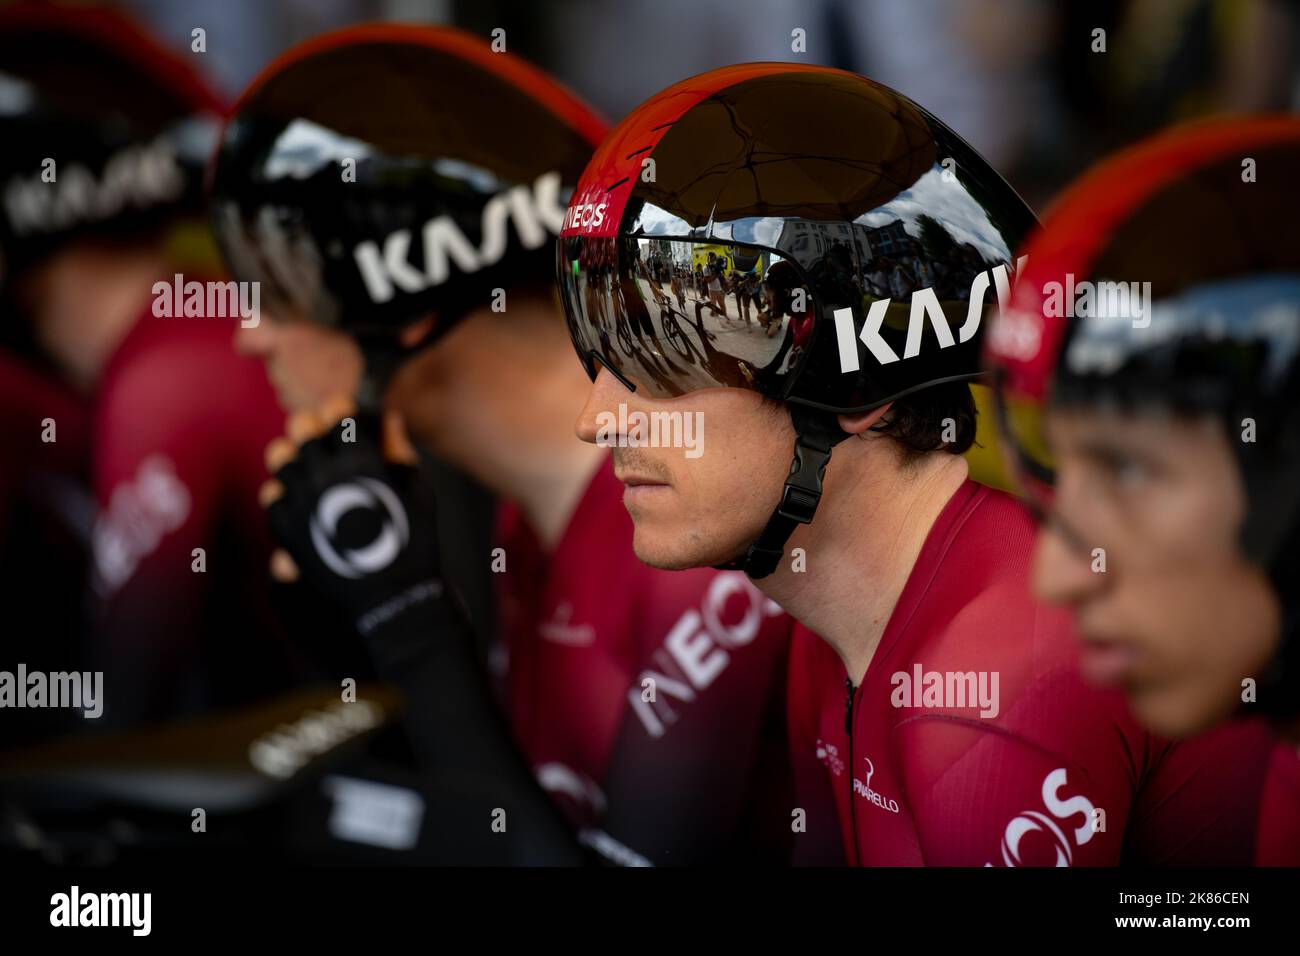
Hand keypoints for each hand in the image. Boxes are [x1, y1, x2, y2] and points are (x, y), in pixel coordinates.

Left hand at [260, 396, 440, 634]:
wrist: (393, 597)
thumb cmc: (413, 542)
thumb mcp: (418, 491)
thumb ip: (399, 451)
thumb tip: (387, 419)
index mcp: (360, 459)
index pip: (337, 411)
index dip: (340, 409)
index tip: (344, 417)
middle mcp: (324, 474)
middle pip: (300, 427)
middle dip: (314, 428)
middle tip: (324, 441)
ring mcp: (300, 500)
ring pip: (279, 459)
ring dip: (295, 458)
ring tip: (310, 472)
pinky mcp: (286, 528)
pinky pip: (272, 498)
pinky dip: (285, 496)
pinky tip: (302, 503)